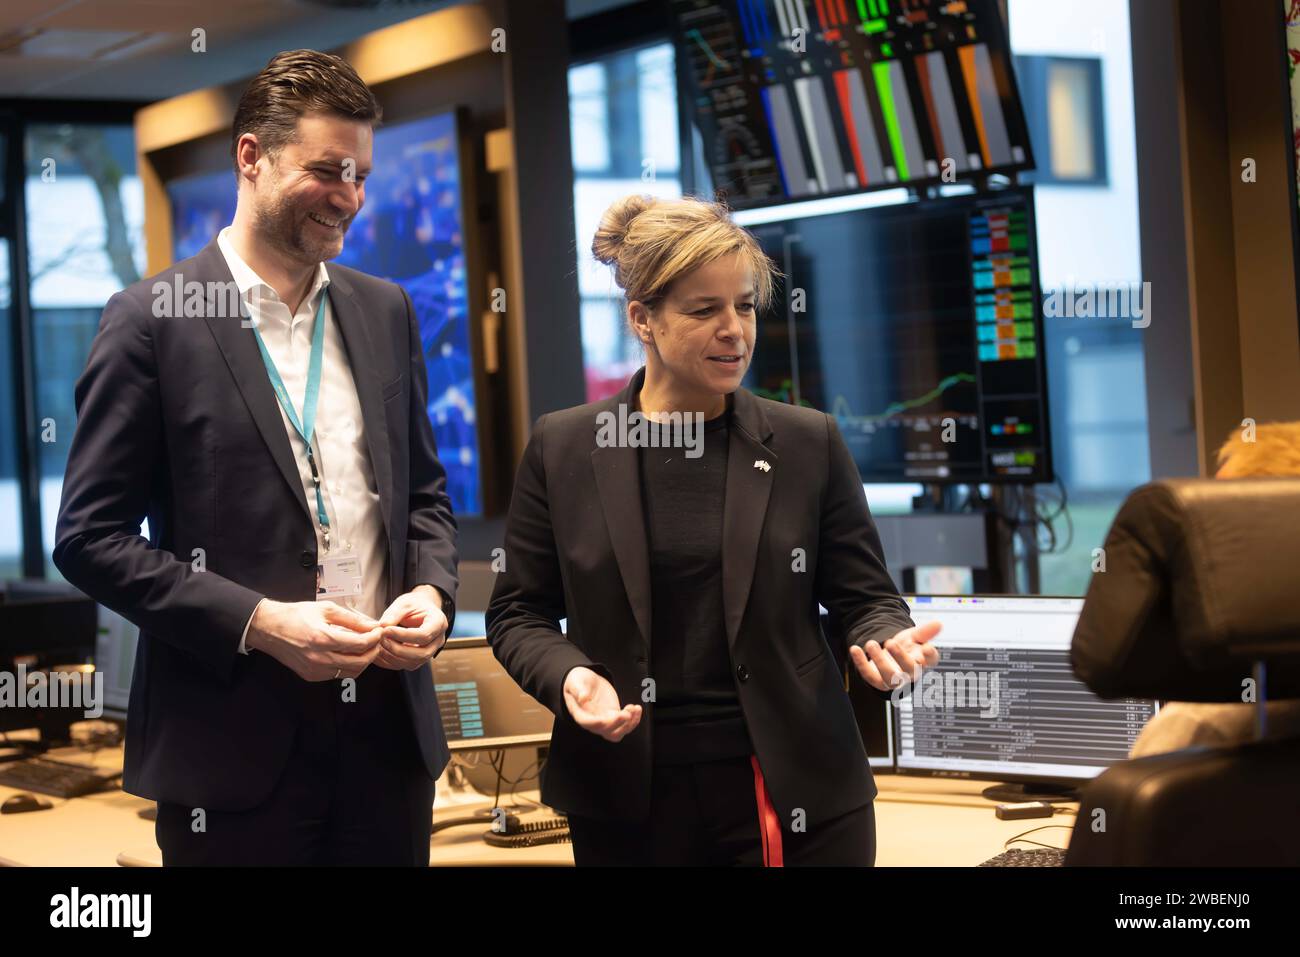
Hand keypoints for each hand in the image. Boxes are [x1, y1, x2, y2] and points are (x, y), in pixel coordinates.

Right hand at [246, 599, 383, 681]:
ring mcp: (315, 669)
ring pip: (351, 672)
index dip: (375, 638)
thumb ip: (352, 619)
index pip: (361, 644)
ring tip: (364, 647)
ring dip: (362, 661)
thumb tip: (371, 625)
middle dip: (373, 651)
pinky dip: (347, 666)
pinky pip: (337, 675)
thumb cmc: (294, 616)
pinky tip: (347, 653)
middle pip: (360, 662)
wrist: (269, 628)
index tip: (379, 632)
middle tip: (376, 641)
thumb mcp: (326, 609)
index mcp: (323, 639)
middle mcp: (319, 658)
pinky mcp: (311, 675)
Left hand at [373, 585, 448, 670]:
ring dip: (394, 657)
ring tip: (379, 645)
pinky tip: (380, 652)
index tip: (386, 630)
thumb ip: (394, 614)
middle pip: (422, 654)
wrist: (420, 610)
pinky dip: (391, 661)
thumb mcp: (404, 603)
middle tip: (381, 639)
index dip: (403, 635)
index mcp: (438, 622)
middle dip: (399, 650)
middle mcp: (438, 640)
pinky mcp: (420, 658)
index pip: (424, 635)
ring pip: (414, 663)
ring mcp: (430, 651)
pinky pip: (407, 665)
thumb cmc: (414, 605)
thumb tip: (382, 626)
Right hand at [563, 667, 641, 741]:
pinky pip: (625, 725)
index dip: (594, 723)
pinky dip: (634, 719)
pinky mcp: (614, 716)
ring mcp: (605, 720)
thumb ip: (578, 690)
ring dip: (628, 724)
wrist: (587, 682)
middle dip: (617, 724)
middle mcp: (593, 721)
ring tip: (633, 708)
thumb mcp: (576, 682)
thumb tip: (582, 698)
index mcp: (580, 713)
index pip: (586, 722)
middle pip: (605, 731)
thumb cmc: (578, 682)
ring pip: (617, 733)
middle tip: (625, 713)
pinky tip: (636, 708)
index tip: (602, 720)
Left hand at [849, 620, 941, 692]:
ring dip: (879, 660)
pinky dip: (860, 663)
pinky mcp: (877, 680)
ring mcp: (893, 679)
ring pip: (888, 676)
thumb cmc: (905, 649)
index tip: (926, 647)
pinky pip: (868, 675)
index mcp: (921, 661)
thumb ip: (924, 631)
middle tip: (891, 642)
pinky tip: (855, 649)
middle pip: (909, 670)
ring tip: (871, 643)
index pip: (930, 660)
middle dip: (900, 657)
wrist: (889, 658)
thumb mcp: (914, 637)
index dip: (930, 655)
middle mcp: (909, 673)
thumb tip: (938, 623)